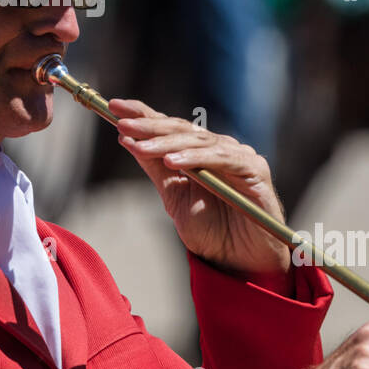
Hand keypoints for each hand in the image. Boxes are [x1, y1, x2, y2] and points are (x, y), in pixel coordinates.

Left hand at [111, 100, 289, 273]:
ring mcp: (238, 156)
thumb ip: (156, 169)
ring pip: (198, 141)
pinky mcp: (254, 168)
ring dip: (166, 143)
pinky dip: (195, 158)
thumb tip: (126, 139)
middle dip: (149, 125)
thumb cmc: (211, 232)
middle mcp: (218, 148)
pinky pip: (222, 158)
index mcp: (199, 153)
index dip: (143, 114)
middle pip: (181, 130)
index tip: (113, 106)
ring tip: (140, 146)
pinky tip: (172, 161)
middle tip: (122, 122)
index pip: (169, 127)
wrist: (241, 262)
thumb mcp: (174, 197)